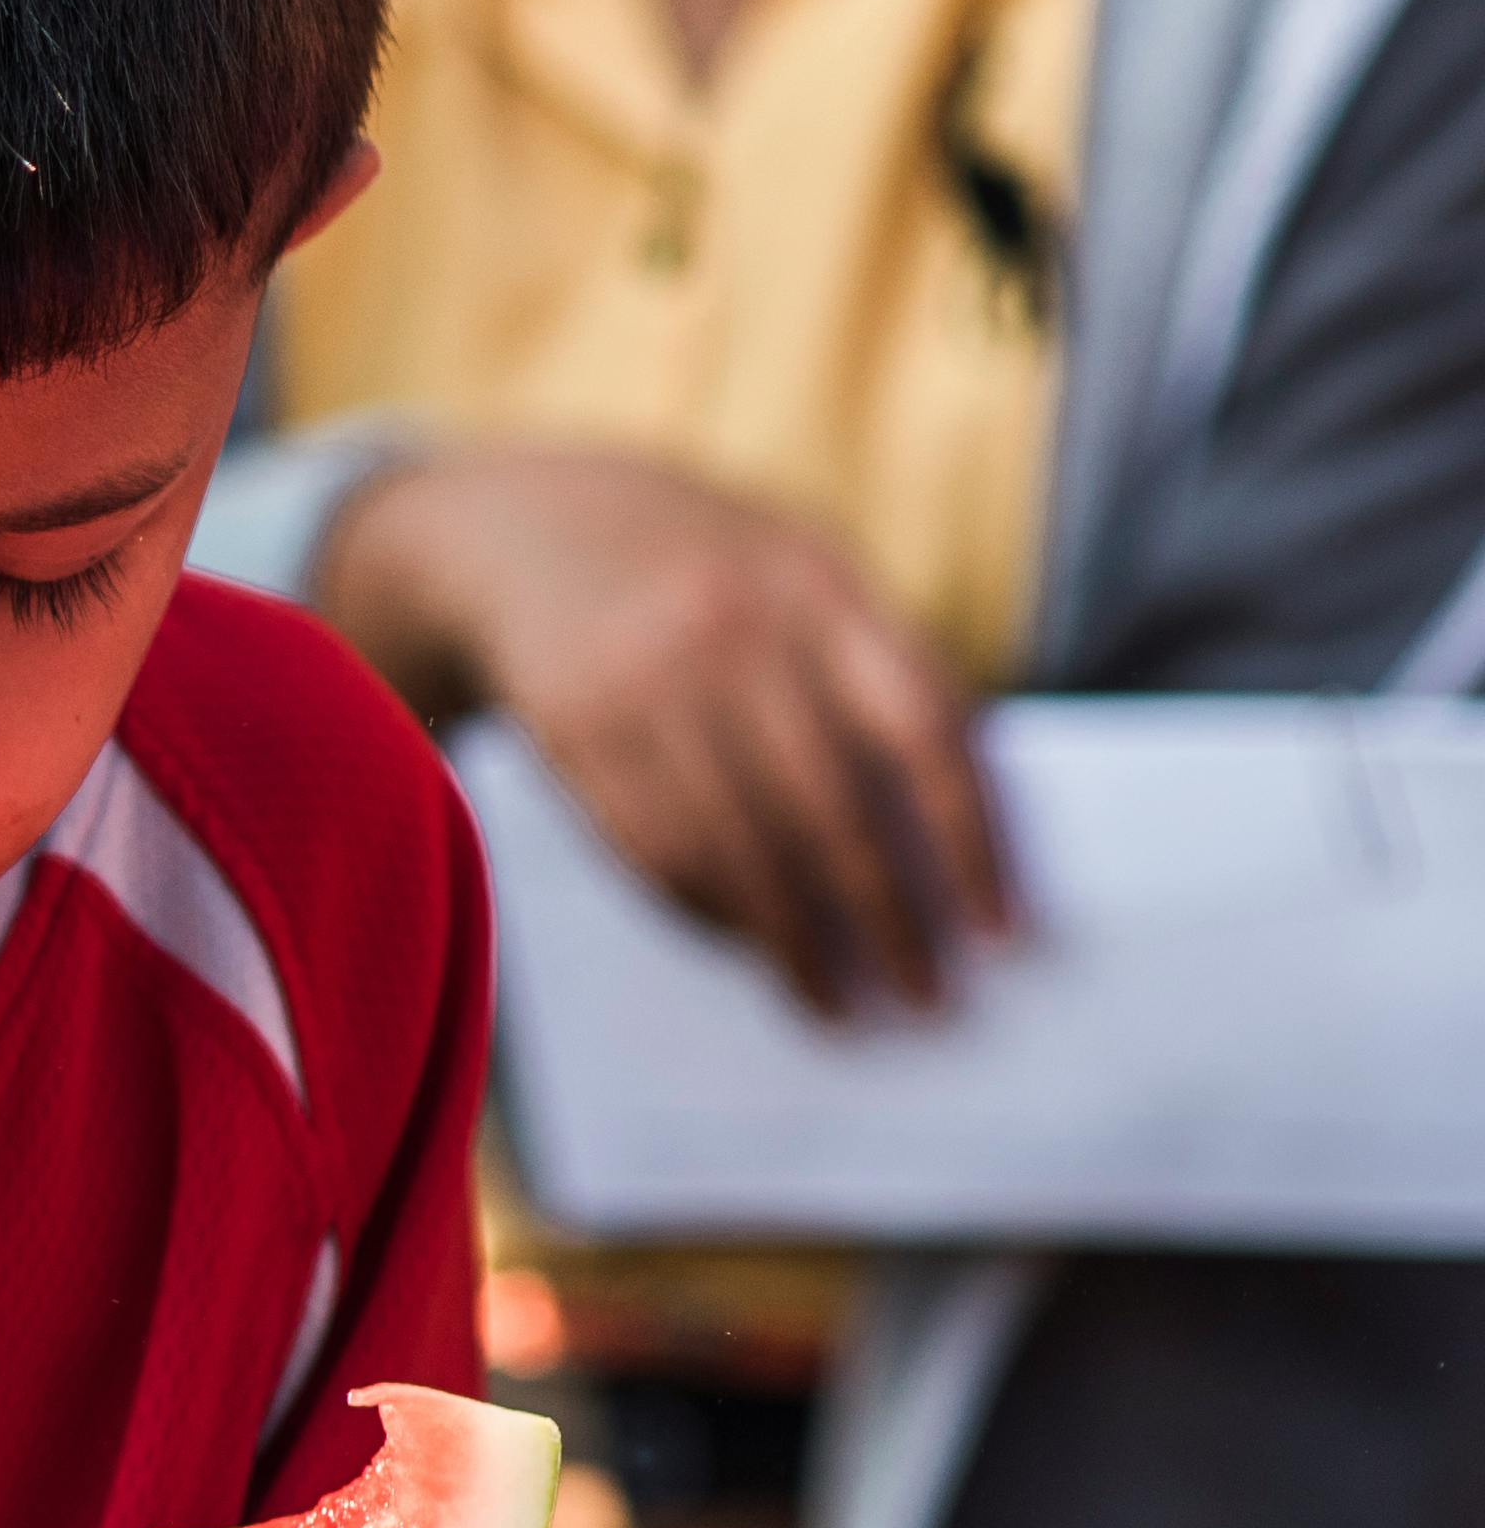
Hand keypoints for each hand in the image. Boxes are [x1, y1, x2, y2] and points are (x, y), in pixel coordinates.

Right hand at [325, 441, 1010, 1012]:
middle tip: (926, 995)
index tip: (1002, 931)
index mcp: (820, 585)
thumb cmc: (708, 572)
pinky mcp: (574, 728)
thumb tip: (950, 838)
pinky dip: (706, 911)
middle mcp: (733, 628)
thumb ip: (874, 670)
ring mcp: (644, 679)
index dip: (972, 838)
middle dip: (885, 915)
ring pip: (735, 843)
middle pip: (830, 804)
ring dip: (790, 939)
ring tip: (834, 1001)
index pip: (924, 727)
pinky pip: (653, 847)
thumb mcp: (800, 577)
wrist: (527, 526)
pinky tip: (744, 944)